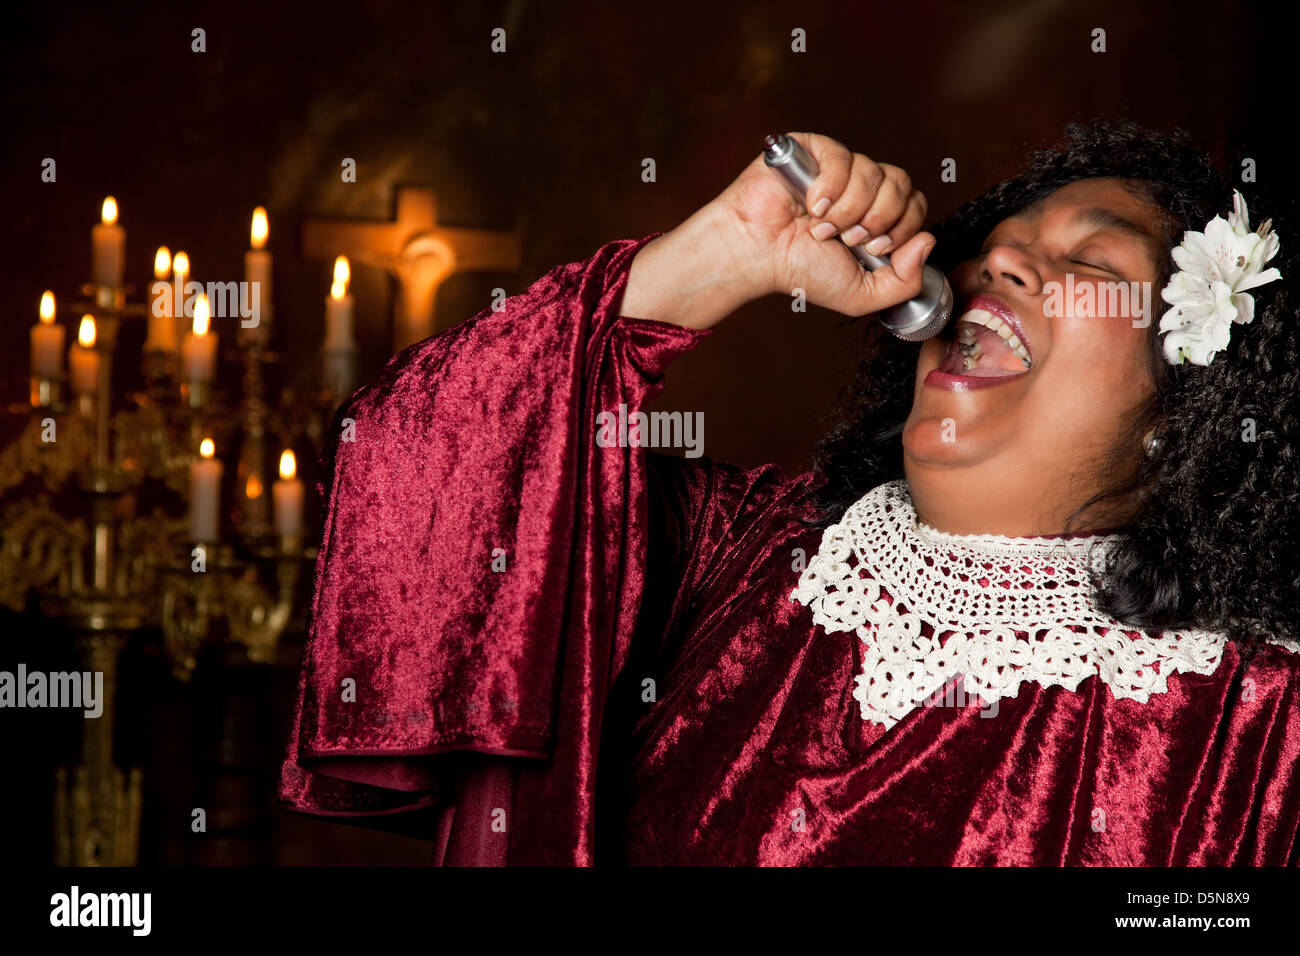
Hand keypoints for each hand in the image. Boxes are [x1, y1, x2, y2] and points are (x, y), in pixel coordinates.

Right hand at [714, 131, 934, 316]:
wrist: (757, 255)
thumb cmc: (800, 271)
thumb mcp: (862, 294)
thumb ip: (904, 282)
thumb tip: (927, 242)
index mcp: (876, 216)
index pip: (915, 204)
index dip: (900, 227)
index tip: (871, 250)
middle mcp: (861, 189)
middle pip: (901, 183)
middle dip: (878, 219)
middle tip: (848, 238)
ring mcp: (839, 167)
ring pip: (873, 172)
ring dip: (848, 209)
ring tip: (821, 226)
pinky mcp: (815, 149)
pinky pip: (842, 156)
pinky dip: (828, 187)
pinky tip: (811, 205)